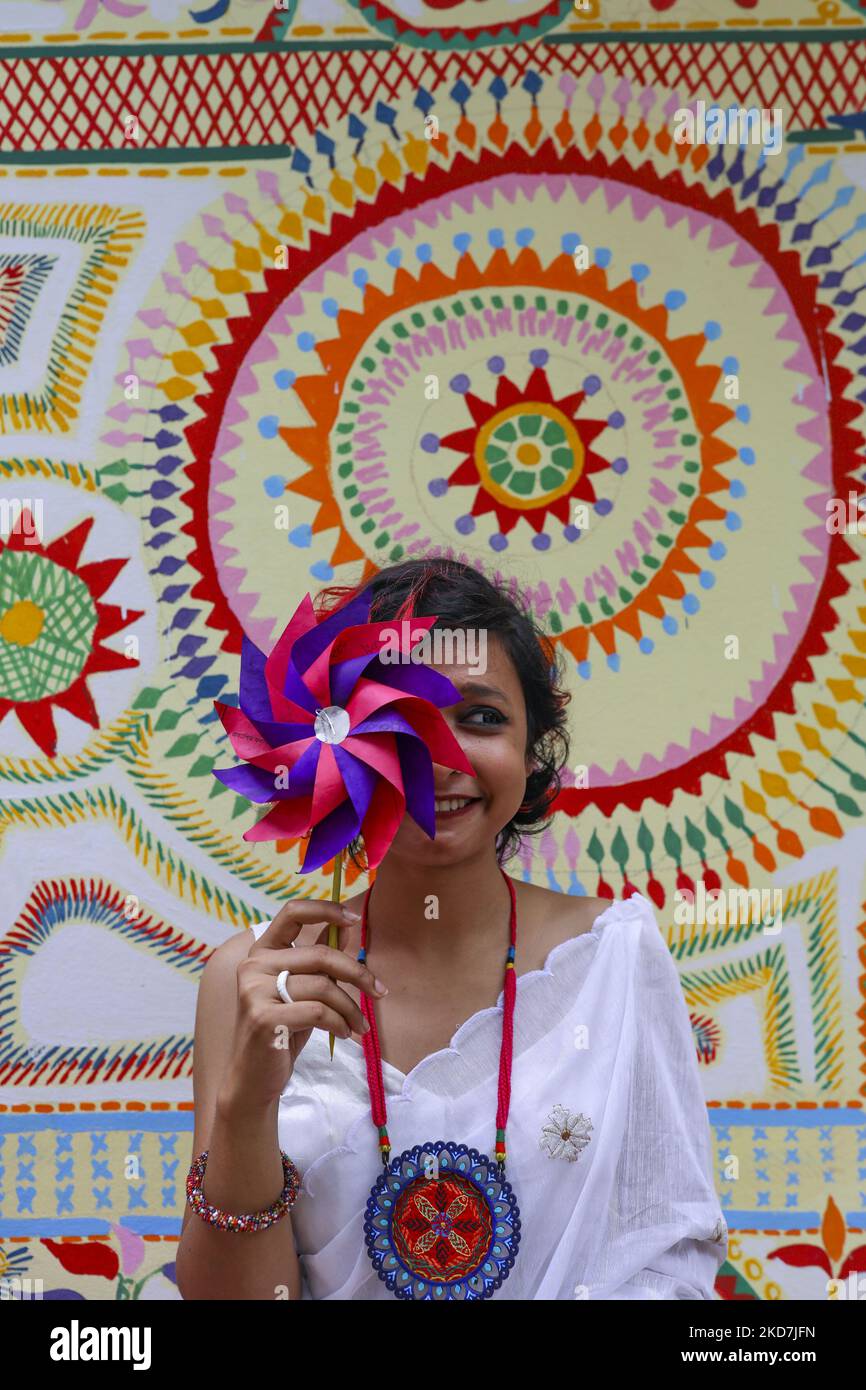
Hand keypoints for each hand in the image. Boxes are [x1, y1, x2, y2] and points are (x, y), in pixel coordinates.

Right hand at [219, 898, 388, 1110]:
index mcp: (262, 952)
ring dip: (351, 1007)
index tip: (354, 919)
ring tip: (359, 1024)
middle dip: (357, 973)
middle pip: (320, 955)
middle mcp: (254, 965)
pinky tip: (345, 1033)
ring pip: (323, 986)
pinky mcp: (264, 1018)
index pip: (293, 912)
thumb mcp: (303, 989)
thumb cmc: (283, 1028)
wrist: (254, 1078)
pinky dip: (340, 1022)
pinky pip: (318, 1011)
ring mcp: (255, 991)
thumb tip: (347, 926)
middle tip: (379, 991)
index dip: (326, 910)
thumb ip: (319, 960)